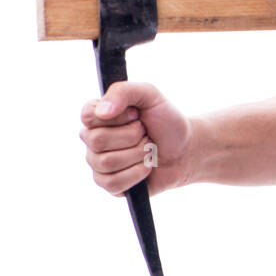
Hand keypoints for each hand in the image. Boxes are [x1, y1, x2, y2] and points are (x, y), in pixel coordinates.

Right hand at [78, 82, 194, 196]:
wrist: (186, 150)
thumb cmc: (166, 121)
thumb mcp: (150, 95)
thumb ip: (124, 91)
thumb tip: (102, 111)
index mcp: (98, 116)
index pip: (88, 116)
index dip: (117, 117)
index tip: (136, 115)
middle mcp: (93, 139)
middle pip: (98, 141)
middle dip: (132, 136)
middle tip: (146, 134)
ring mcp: (98, 163)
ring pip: (106, 163)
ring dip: (138, 154)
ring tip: (148, 149)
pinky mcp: (109, 184)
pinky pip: (113, 183)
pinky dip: (137, 173)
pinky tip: (147, 166)